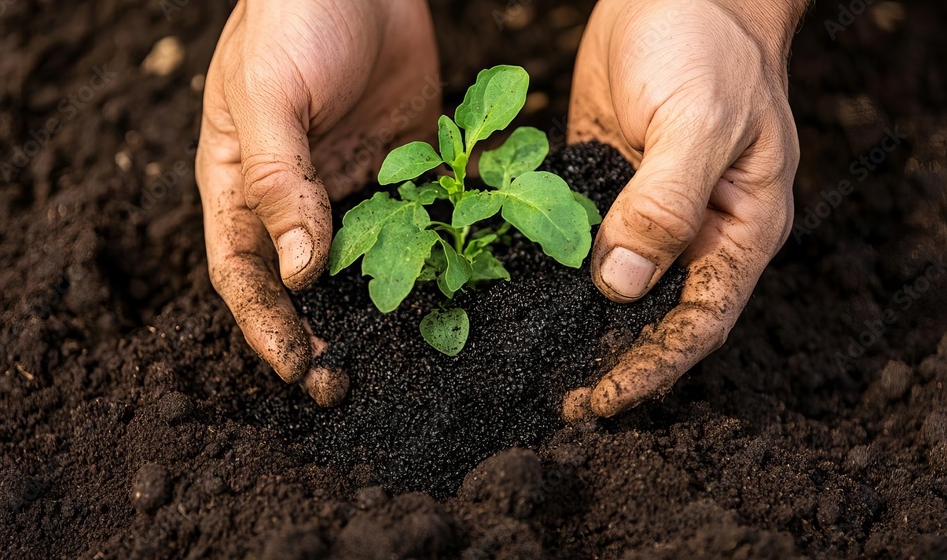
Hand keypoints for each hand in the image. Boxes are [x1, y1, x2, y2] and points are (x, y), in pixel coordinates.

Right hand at [195, 0, 439, 403]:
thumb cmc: (293, 17)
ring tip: (412, 352)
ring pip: (366, 261)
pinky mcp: (407, 164)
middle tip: (350, 386)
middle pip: (304, 282)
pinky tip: (461, 284)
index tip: (298, 370)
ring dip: (385, 307)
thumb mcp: (270, 95)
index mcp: (242, 184)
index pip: (244, 273)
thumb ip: (281, 180)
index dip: (265, 326)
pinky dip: (437, 250)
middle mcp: (297, 194)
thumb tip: (300, 272)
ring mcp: (354, 182)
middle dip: (324, 334)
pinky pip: (420, 218)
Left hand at [566, 0, 806, 416]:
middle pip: (654, 317)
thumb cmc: (707, 44)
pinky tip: (517, 292)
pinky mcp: (604, 186)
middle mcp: (694, 231)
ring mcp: (646, 210)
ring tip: (528, 360)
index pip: (699, 322)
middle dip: (609, 359)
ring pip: (613, 286)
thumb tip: (620, 282)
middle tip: (556, 396)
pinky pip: (579, 240)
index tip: (600, 399)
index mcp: (739, 228)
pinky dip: (553, 270)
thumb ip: (665, 202)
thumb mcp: (698, 121)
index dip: (651, 368)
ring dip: (576, 324)